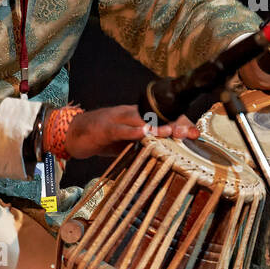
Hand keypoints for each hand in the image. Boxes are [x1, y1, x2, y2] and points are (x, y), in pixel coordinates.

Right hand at [53, 105, 197, 159]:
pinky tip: (143, 134)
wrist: (74, 132)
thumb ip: (144, 144)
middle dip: (175, 124)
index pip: (163, 117)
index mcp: (139, 117)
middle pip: (157, 116)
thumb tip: (167, 154)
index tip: (195, 133)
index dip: (179, 123)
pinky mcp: (105, 127)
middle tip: (189, 133)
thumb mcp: (127, 141)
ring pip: (141, 120)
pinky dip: (133, 131)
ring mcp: (118, 119)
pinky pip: (121, 129)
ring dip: (158, 126)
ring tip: (172, 132)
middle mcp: (131, 114)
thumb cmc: (104, 137)